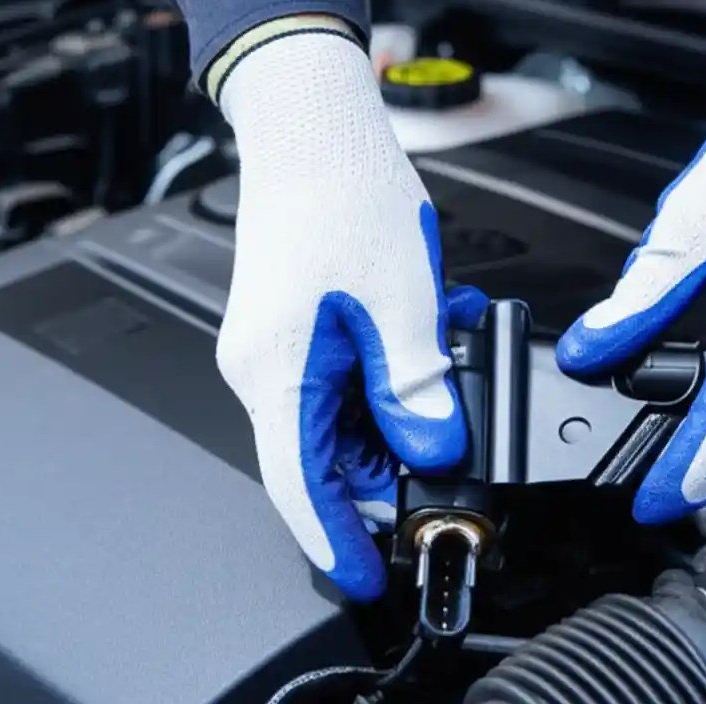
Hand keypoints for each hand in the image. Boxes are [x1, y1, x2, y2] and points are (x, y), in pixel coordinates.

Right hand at [215, 33, 485, 600]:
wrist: (311, 126)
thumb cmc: (341, 193)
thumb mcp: (404, 304)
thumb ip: (418, 388)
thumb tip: (435, 448)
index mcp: (278, 372)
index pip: (302, 487)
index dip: (338, 540)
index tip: (369, 577)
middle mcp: (263, 369)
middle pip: (320, 460)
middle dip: (384, 478)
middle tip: (442, 474)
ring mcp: (273, 349)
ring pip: (331, 425)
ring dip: (389, 430)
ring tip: (441, 403)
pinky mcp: (292, 329)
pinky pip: (332, 387)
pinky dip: (379, 394)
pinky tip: (421, 368)